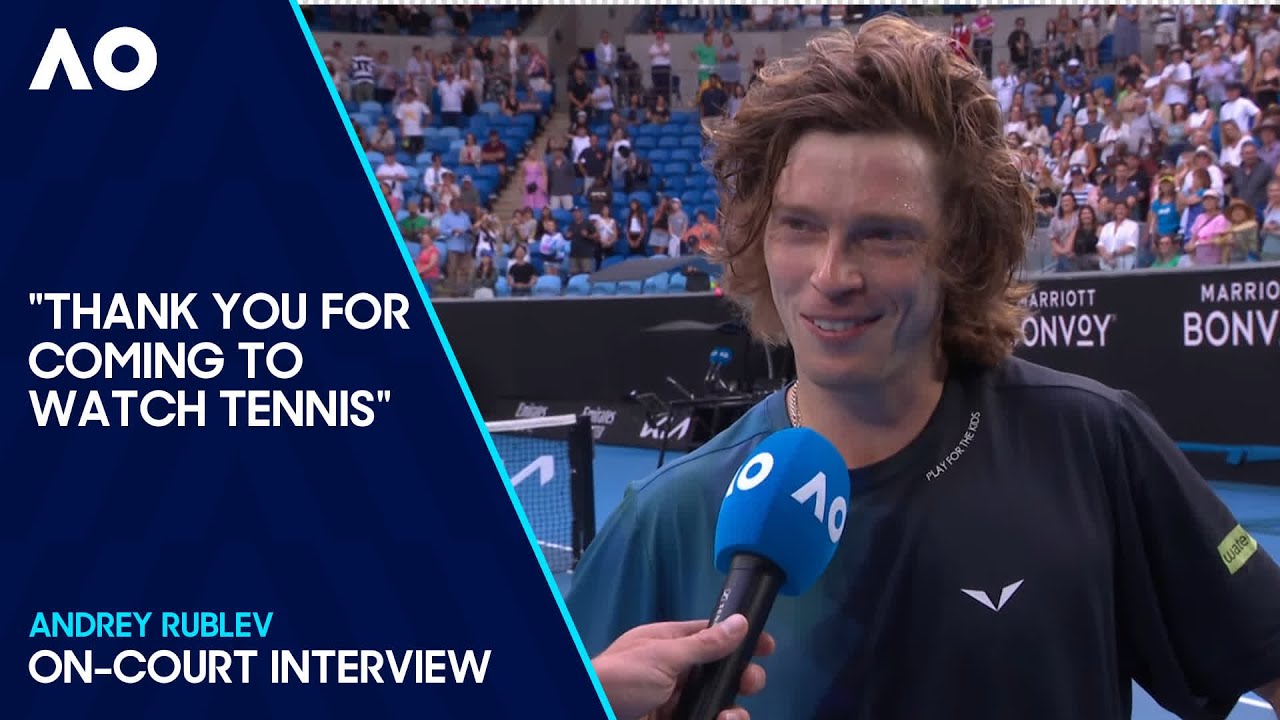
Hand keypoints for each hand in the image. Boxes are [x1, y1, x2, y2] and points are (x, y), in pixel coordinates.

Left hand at [593, 614, 774, 719]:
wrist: (592, 712)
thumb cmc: (621, 677)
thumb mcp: (663, 656)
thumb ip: (704, 644)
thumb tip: (740, 622)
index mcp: (668, 645)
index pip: (710, 636)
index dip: (739, 639)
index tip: (767, 646)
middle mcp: (673, 672)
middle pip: (719, 673)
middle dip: (742, 677)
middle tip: (752, 683)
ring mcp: (673, 701)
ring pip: (715, 703)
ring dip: (732, 710)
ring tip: (731, 716)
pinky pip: (705, 719)